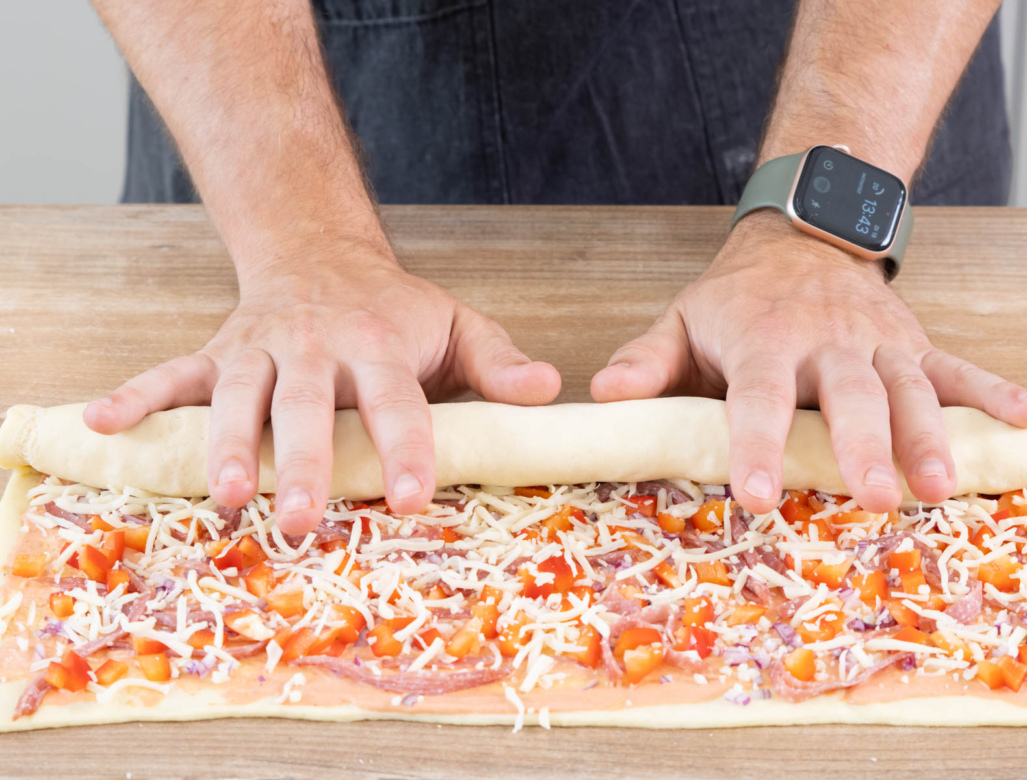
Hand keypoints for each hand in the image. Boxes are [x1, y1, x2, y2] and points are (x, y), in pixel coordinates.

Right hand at [83, 237, 560, 531]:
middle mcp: (317, 346)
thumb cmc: (397, 309)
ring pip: (240, 395)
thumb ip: (497, 360)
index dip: (406, 448)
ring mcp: (261, 348)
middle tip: (305, 521)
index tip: (411, 499)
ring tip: (227, 495)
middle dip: (307, 463)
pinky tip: (103, 421)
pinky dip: (138, 396)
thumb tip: (550, 390)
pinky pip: (172, 373)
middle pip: (310, 406)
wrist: (320, 253)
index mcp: (380, 344)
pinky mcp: (218, 351)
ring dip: (228, 443)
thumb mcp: (454, 324)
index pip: (398, 400)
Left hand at [591, 212, 1026, 514]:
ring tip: (945, 483)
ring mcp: (877, 340)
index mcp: (764, 341)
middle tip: (877, 496)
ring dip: (932, 433)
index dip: (755, 444)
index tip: (756, 492)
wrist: (802, 230)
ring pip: (910, 386)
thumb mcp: (684, 318)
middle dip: (863, 445)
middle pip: (849, 395)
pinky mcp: (913, 340)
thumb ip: (649, 359)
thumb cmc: (735, 296)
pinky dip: (994, 390)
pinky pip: (957, 365)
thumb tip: (603, 396)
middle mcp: (826, 341)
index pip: (758, 398)